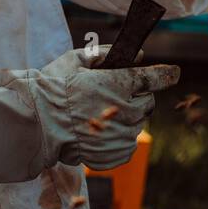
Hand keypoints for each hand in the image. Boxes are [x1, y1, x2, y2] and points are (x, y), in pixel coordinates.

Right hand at [0, 45, 179, 181]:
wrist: (34, 125)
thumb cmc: (52, 88)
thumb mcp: (76, 59)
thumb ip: (109, 54)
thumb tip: (140, 53)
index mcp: (120, 83)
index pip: (157, 78)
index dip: (166, 74)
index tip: (172, 73)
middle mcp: (127, 110)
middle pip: (148, 102)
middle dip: (136, 97)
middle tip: (112, 96)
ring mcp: (123, 135)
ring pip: (138, 124)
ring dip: (125, 119)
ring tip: (97, 117)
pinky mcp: (117, 154)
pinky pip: (129, 145)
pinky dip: (118, 139)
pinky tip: (97, 134)